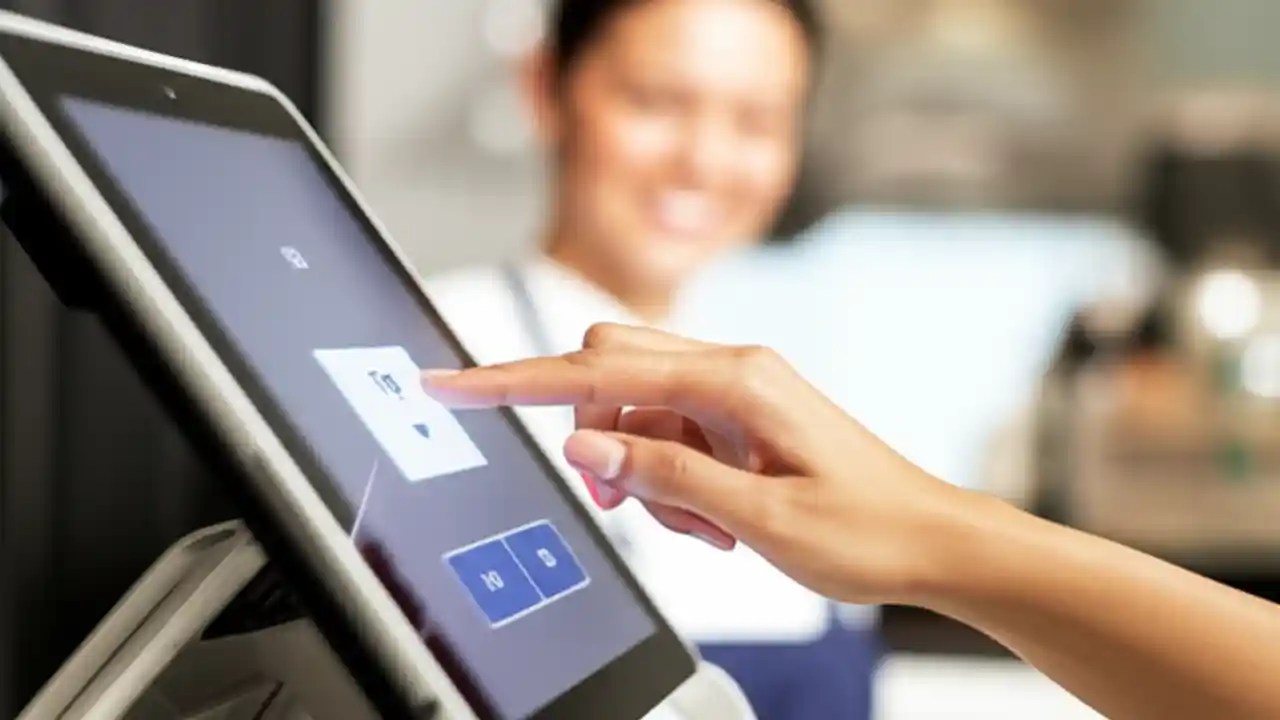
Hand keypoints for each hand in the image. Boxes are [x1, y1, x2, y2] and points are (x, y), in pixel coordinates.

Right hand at [423, 324, 972, 604]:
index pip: (599, 370)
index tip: (456, 385)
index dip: (517, 381)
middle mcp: (733, 372)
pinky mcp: (741, 418)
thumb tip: (585, 443)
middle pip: (613, 373)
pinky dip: (671, 479)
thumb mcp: (758, 518)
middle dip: (596, 439)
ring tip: (704, 527)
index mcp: (736, 380)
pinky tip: (716, 520)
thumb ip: (665, 474)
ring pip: (638, 413)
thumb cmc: (866, 528)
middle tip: (633, 505)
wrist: (931, 540)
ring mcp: (737, 393)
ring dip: (644, 473)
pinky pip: (671, 435)